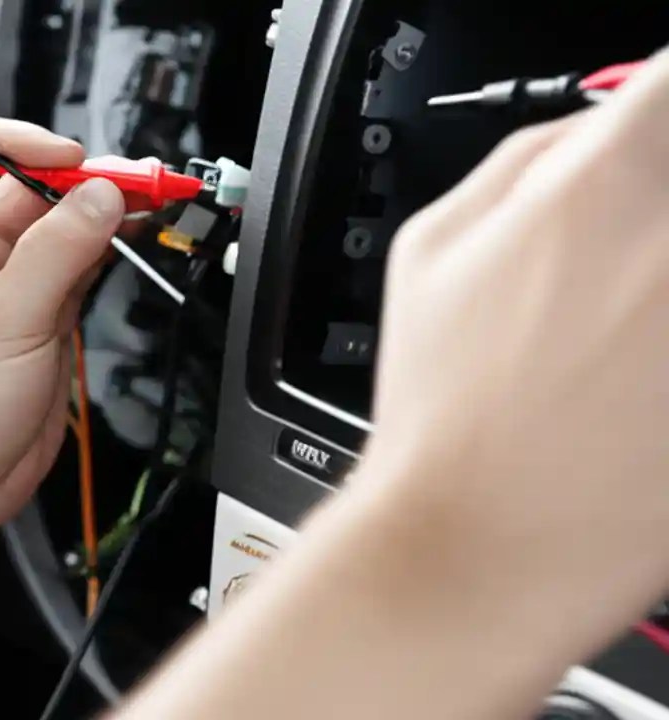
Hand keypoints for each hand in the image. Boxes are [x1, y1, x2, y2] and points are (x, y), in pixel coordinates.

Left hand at [0, 115, 123, 568]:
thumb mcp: (5, 324)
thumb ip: (57, 255)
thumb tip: (100, 199)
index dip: (18, 143)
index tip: (69, 160)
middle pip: (27, 184)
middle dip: (79, 176)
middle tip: (131, 182)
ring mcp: (11, 283)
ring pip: (61, 221)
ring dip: (102, 207)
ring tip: (148, 197)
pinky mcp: (44, 311)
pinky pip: (80, 259)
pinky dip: (110, 244)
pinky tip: (138, 229)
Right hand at [362, 51, 668, 658]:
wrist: (481, 545)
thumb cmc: (442, 408)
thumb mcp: (427, 251)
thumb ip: (522, 160)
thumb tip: (594, 127)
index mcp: (599, 185)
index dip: (658, 103)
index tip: (651, 129)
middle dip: (662, 201)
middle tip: (628, 249)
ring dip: (667, 275)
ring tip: (631, 324)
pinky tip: (642, 375)